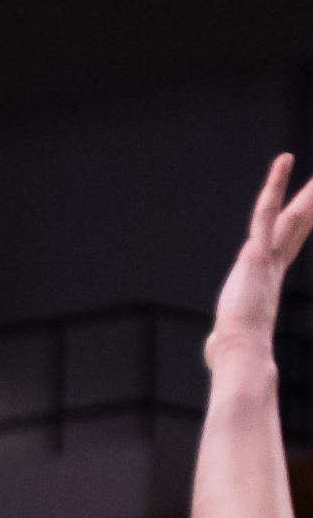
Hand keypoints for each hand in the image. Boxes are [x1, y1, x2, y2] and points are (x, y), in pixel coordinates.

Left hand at [207, 155, 312, 363]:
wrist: (241, 356)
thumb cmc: (233, 357)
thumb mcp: (225, 340)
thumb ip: (221, 336)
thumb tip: (213, 348)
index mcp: (266, 281)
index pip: (287, 244)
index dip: (299, 225)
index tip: (307, 211)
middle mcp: (271, 265)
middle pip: (296, 225)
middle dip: (311, 202)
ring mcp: (266, 258)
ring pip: (290, 215)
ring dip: (307, 192)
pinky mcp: (257, 253)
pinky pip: (266, 213)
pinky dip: (275, 185)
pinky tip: (284, 161)